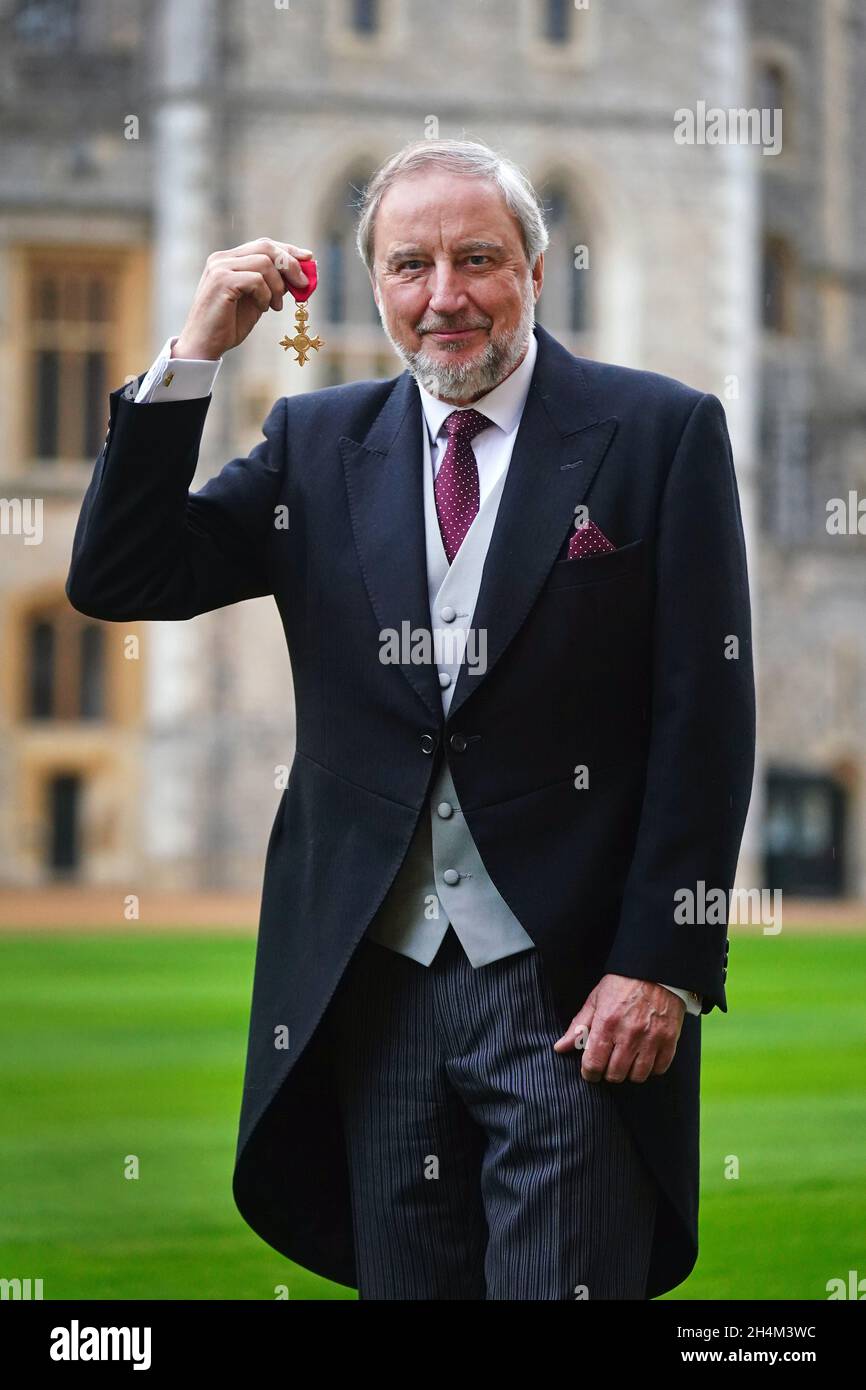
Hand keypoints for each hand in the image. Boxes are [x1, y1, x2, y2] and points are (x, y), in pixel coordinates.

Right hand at [172, 238, 313, 359]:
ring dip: (278, 286)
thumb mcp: (257, 300)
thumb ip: (273, 285)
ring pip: (264, 262)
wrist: (205, 345)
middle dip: (290, 264)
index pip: (264, 245)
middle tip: (302, 285)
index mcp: (229, 259)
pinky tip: (263, 309)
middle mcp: (222, 258)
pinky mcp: (221, 281)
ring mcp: (220, 267)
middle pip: (266, 247)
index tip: (309, 258)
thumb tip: (300, 275)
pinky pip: (256, 279)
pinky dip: (266, 295)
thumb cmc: (229, 325)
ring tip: (275, 306)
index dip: (289, 250)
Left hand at [553, 973, 684, 1082]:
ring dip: (629, 1072)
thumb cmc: (622, 983)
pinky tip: (645, 1057)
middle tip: (609, 1062)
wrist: (655, 969)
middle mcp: (629, 1034)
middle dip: (608, 1072)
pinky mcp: (670, 1040)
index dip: (589, 1073)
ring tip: (627, 1060)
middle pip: (615, 1074)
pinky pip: (660, 1069)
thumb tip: (560, 1048)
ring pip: (638, 1076)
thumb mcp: (596, 999)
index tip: (590, 1071)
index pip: (593, 1064)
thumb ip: (579, 1026)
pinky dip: (651, 1068)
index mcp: (607, 1023)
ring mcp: (652, 1038)